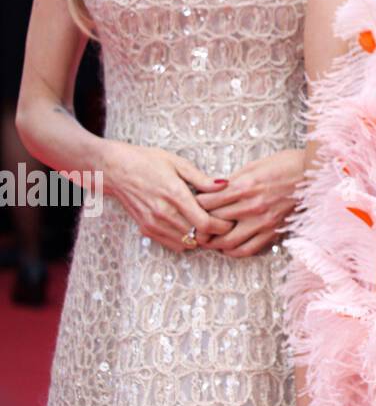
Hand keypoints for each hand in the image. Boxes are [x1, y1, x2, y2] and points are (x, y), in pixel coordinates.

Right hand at [102, 142, 232, 253]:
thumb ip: (202, 178)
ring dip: (200, 238)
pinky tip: (191, 227)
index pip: (205, 223)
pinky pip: (172, 244)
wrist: (115, 170)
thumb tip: (225, 185)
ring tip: (209, 226)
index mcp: (175, 194)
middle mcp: (163, 213)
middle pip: (198, 236)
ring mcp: (153, 223)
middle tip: (224, 224)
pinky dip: (185, 240)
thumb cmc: (148, 161)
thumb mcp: (177, 163)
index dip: (222, 226)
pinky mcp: (146, 229)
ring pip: (186, 243)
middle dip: (215, 233)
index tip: (230, 220)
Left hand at [196, 147, 305, 257]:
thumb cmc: (286, 164)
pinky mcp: (273, 231)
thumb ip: (233, 180)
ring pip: (227, 242)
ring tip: (207, 238)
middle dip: (199, 224)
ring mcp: (263, 222)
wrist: (313, 173)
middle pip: (213, 223)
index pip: (206, 203)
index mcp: (244, 186)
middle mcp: (252, 206)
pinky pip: (247, 249)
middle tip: (193, 223)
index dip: (194, 204)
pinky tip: (227, 247)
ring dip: (213, 243)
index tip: (190, 204)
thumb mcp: (255, 165)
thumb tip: (212, 191)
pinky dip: (232, 252)